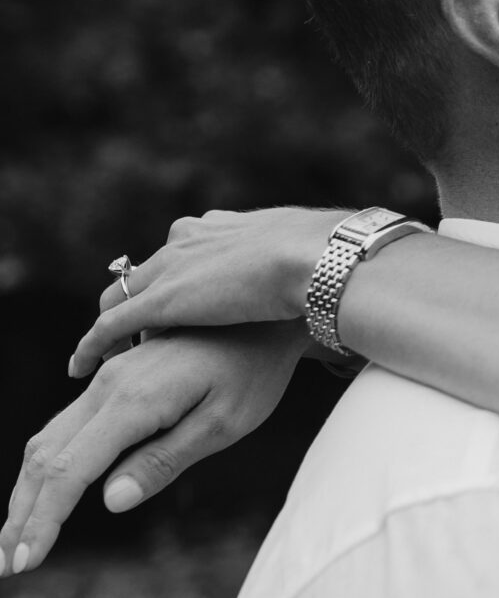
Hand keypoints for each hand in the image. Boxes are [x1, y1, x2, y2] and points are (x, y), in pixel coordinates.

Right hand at [3, 326, 307, 574]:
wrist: (264, 312)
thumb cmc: (253, 371)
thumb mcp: (223, 423)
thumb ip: (164, 461)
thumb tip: (111, 503)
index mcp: (132, 401)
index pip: (70, 470)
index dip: (44, 520)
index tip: (27, 563)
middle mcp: (107, 386)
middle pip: (45, 457)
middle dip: (20, 515)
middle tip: (6, 567)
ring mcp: (108, 378)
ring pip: (48, 440)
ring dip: (26, 492)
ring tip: (13, 540)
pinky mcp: (115, 377)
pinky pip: (66, 425)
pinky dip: (46, 466)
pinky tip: (42, 493)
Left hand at [69, 208, 345, 372]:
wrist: (311, 258)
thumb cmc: (319, 261)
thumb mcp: (295, 259)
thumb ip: (281, 268)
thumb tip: (294, 283)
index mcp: (215, 228)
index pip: (178, 257)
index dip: (172, 285)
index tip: (180, 310)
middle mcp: (184, 241)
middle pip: (144, 277)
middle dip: (138, 307)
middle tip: (137, 340)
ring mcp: (169, 269)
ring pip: (121, 300)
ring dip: (112, 328)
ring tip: (104, 358)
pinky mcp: (160, 300)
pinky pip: (109, 327)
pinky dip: (91, 347)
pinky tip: (80, 369)